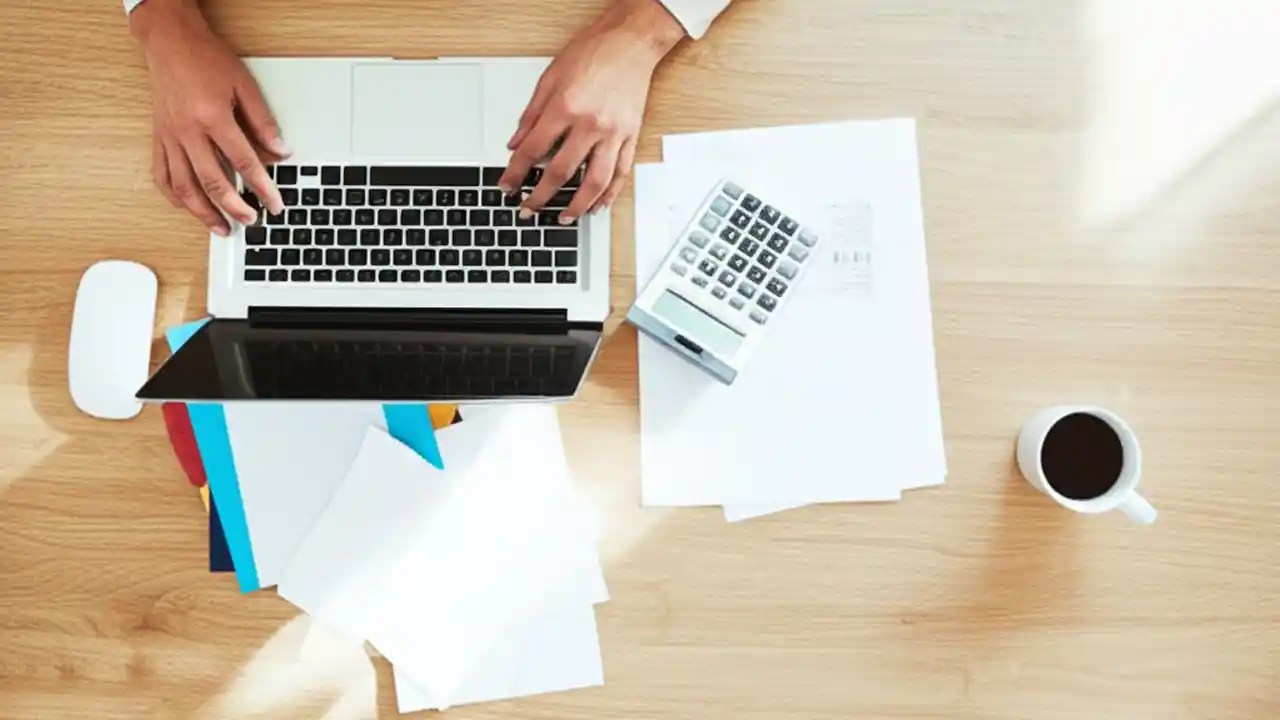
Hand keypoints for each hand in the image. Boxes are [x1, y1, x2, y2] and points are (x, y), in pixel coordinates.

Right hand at [131, 0, 287, 235]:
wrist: (171, 43)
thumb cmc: (206, 60)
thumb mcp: (244, 85)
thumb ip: (263, 122)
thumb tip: (281, 152)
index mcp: (212, 117)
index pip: (244, 162)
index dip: (262, 187)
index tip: (275, 203)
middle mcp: (188, 131)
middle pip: (213, 181)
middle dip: (234, 207)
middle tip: (252, 221)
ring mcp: (169, 137)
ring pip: (184, 186)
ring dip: (203, 212)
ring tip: (222, 227)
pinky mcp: (158, 138)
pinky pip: (162, 175)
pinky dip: (175, 196)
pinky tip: (188, 207)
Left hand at [499, 0, 684, 223]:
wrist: (631, 42)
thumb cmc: (593, 52)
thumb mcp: (550, 77)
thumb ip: (531, 114)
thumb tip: (515, 143)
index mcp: (565, 107)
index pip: (532, 150)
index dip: (515, 172)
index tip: (507, 187)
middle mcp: (590, 124)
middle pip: (561, 172)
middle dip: (541, 196)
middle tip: (529, 210)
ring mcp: (614, 133)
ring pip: (595, 181)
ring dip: (577, 205)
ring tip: (564, 218)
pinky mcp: (631, 136)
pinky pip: (620, 173)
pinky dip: (609, 194)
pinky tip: (598, 205)